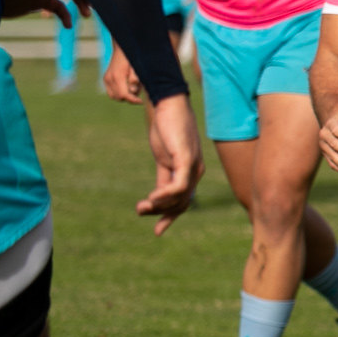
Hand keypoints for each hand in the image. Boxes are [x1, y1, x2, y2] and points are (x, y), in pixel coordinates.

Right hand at [103, 47, 142, 103]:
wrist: (123, 49)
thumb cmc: (132, 59)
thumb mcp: (137, 69)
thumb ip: (135, 80)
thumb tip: (132, 91)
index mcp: (117, 76)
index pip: (123, 95)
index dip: (132, 100)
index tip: (140, 101)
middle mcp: (109, 78)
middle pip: (118, 97)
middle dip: (129, 98)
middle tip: (138, 95)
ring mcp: (106, 78)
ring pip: (113, 96)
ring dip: (123, 96)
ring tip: (133, 90)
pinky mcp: (105, 78)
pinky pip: (111, 91)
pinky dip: (118, 92)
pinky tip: (127, 87)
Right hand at [139, 93, 202, 234]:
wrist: (169, 105)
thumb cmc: (167, 129)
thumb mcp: (165, 157)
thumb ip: (165, 175)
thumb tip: (157, 196)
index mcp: (191, 172)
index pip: (184, 201)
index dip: (170, 216)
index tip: (157, 231)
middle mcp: (196, 171)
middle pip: (182, 202)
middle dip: (162, 213)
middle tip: (141, 212)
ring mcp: (193, 165)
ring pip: (180, 197)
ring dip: (160, 205)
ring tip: (142, 207)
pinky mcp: (186, 159)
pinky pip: (179, 185)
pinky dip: (165, 195)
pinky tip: (152, 198)